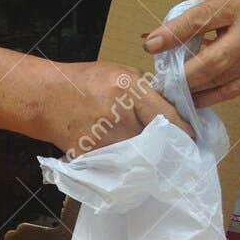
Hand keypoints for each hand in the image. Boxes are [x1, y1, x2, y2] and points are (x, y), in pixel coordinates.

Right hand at [28, 59, 188, 155]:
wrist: (47, 99)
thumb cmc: (85, 82)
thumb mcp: (120, 73)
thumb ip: (146, 92)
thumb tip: (172, 109)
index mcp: (128, 88)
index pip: (166, 116)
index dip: (182, 132)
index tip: (192, 140)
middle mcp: (118, 114)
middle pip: (154, 142)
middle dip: (163, 148)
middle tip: (172, 153)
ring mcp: (104, 138)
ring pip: (137, 158)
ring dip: (144, 159)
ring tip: (146, 157)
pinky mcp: (92, 156)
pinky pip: (117, 165)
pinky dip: (123, 165)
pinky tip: (123, 161)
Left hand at [144, 0, 239, 107]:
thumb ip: (201, 7)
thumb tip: (172, 33)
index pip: (201, 20)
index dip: (174, 34)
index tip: (151, 44)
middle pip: (213, 60)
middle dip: (184, 74)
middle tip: (162, 81)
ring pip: (222, 78)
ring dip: (194, 87)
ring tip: (172, 89)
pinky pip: (234, 89)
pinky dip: (211, 96)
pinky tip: (194, 98)